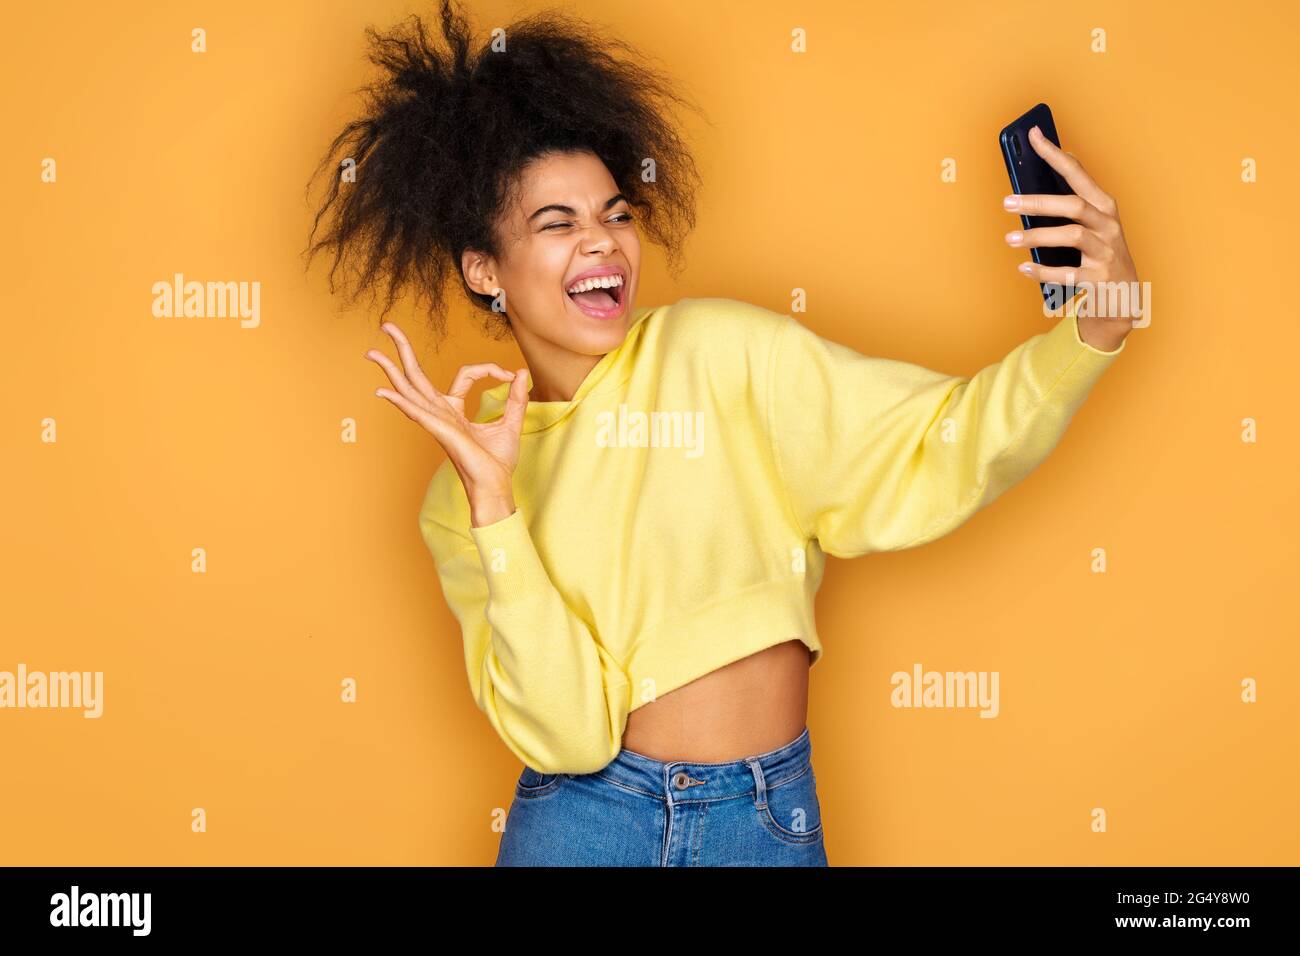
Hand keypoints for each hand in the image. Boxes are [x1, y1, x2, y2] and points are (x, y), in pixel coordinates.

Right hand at [365, 322, 529, 521]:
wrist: (495, 486)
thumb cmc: (497, 462)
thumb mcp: (511, 422)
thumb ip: (515, 398)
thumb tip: (520, 373)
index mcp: (455, 410)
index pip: (465, 375)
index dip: (488, 369)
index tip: (507, 374)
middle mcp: (440, 413)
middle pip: (416, 376)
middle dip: (402, 350)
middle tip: (386, 325)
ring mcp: (437, 421)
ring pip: (409, 390)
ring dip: (391, 370)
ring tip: (371, 352)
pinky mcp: (440, 432)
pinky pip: (418, 413)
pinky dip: (401, 402)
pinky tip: (384, 392)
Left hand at [1003, 124, 1139, 350]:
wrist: (1124, 298)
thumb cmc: (1099, 255)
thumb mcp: (1093, 224)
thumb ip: (1072, 202)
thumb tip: (1042, 175)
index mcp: (1104, 206)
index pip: (1078, 174)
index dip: (1055, 154)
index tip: (1034, 135)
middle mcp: (1108, 225)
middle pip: (1073, 205)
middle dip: (1038, 202)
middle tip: (1007, 203)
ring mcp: (1106, 252)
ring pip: (1072, 236)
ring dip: (1037, 236)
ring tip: (1009, 239)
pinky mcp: (1099, 278)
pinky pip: (1067, 273)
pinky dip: (1043, 271)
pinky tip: (1023, 267)